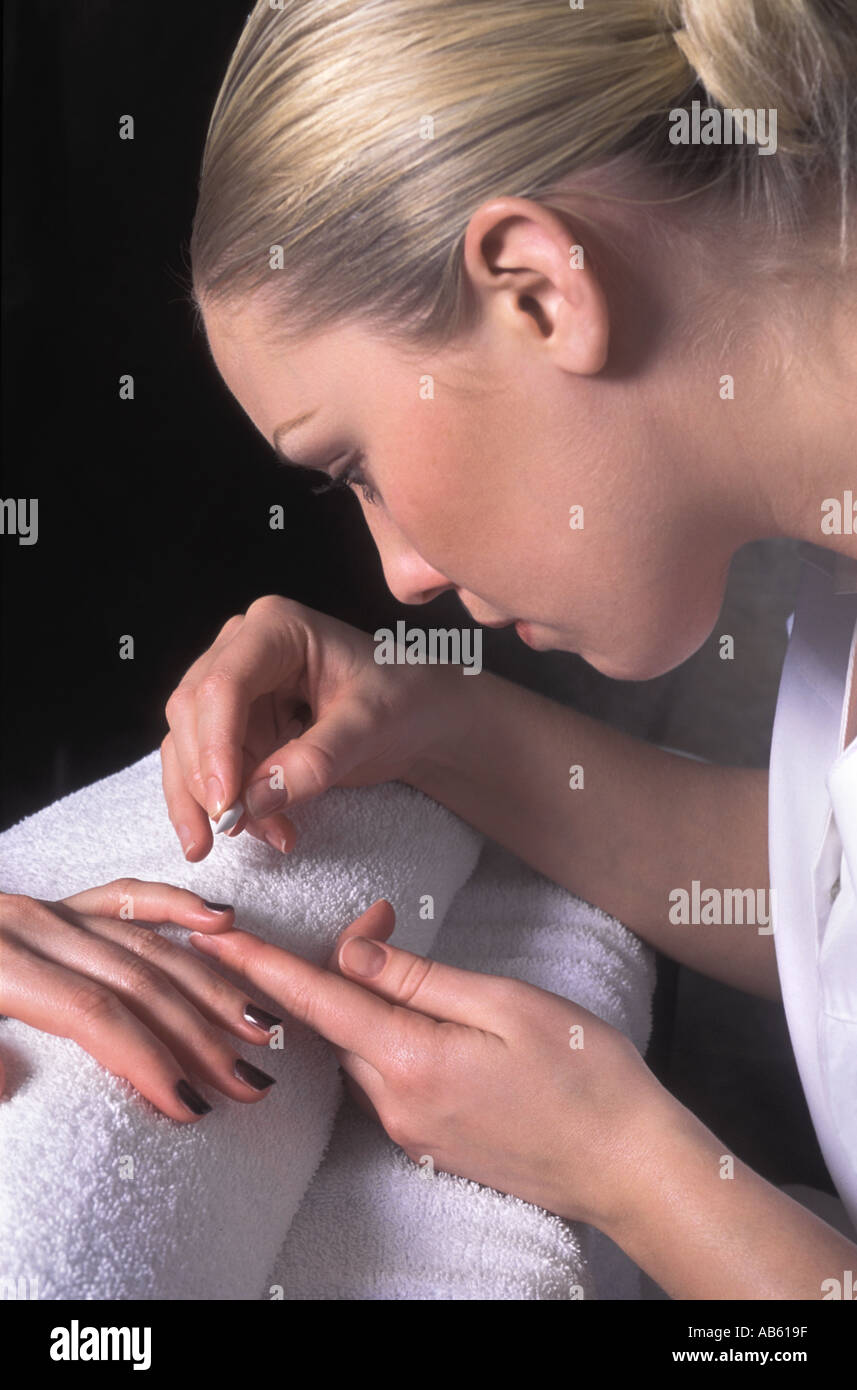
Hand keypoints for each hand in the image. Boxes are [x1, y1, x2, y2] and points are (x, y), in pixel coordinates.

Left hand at [0, 879, 283, 1120]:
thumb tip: (9, 1084)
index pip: (93, 1013)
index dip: (147, 1060)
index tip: (191, 1107)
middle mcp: (30, 926)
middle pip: (136, 979)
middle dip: (199, 1033)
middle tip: (250, 1081)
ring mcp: (44, 908)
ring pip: (144, 941)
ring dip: (207, 984)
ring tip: (257, 1024)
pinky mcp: (47, 904)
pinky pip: (122, 897)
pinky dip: (173, 906)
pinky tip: (219, 920)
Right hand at [161, 596, 470, 861]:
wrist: (422, 716)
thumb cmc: (405, 701)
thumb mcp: (370, 727)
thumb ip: (316, 760)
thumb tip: (255, 799)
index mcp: (276, 627)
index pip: (223, 685)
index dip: (215, 747)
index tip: (226, 805)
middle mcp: (242, 648)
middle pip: (191, 714)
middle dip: (206, 780)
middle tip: (231, 832)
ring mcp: (234, 686)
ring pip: (188, 746)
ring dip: (210, 801)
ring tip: (258, 839)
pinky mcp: (235, 723)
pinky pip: (209, 768)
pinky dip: (228, 805)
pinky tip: (262, 832)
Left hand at [189, 903, 669, 1228]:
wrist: (629, 1167)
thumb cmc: (584, 1076)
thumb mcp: (507, 1004)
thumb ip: (419, 978)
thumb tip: (352, 950)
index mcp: (411, 1061)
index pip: (314, 1002)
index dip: (259, 964)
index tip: (212, 935)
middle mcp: (396, 1103)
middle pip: (333, 1024)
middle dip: (335, 967)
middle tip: (381, 915)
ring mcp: (411, 1130)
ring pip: (357, 1051)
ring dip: (359, 1004)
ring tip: (396, 955)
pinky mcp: (430, 1142)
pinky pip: (384, 1079)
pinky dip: (383, 1037)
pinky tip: (417, 1014)